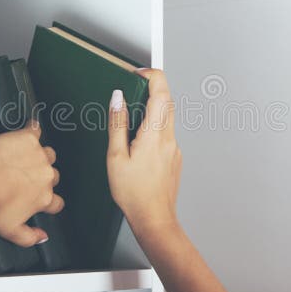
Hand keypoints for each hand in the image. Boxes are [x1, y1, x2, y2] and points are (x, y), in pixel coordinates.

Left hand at [0, 122, 63, 246]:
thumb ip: (29, 237)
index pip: (57, 202)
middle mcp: (46, 176)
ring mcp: (38, 155)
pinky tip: (29, 130)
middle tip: (27, 178)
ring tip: (26, 156)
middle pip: (53, 176)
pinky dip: (32, 130)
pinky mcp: (28, 138)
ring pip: (48, 154)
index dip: (50, 201)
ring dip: (40, 155)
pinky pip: (35, 130)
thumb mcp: (10, 231)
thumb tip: (42, 238)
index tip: (41, 199)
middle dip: (43, 176)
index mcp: (43, 198)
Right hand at [107, 69, 181, 236]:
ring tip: (131, 124)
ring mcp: (174, 147)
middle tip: (132, 91)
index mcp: (154, 134)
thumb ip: (117, 124)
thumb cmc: (134, 193)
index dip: (152, 76)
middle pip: (167, 101)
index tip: (138, 73)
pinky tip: (138, 146)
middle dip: (152, 89)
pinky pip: (166, 133)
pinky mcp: (175, 156)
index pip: (161, 92)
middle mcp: (169, 138)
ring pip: (167, 117)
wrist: (154, 218)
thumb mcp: (115, 157)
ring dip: (152, 110)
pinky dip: (154, 128)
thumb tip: (118, 99)